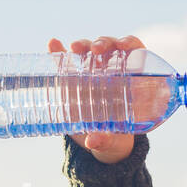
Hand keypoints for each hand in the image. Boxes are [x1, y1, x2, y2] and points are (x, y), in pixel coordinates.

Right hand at [48, 35, 140, 164]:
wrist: (98, 143)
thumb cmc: (116, 138)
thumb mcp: (114, 140)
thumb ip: (106, 140)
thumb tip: (92, 141)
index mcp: (130, 80)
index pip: (134, 51)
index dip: (129, 43)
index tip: (124, 46)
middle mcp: (110, 71)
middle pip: (109, 47)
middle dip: (103, 43)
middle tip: (95, 50)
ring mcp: (90, 73)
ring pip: (88, 50)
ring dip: (82, 45)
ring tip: (74, 48)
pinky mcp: (72, 79)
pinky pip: (65, 61)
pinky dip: (58, 51)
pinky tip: (52, 44)